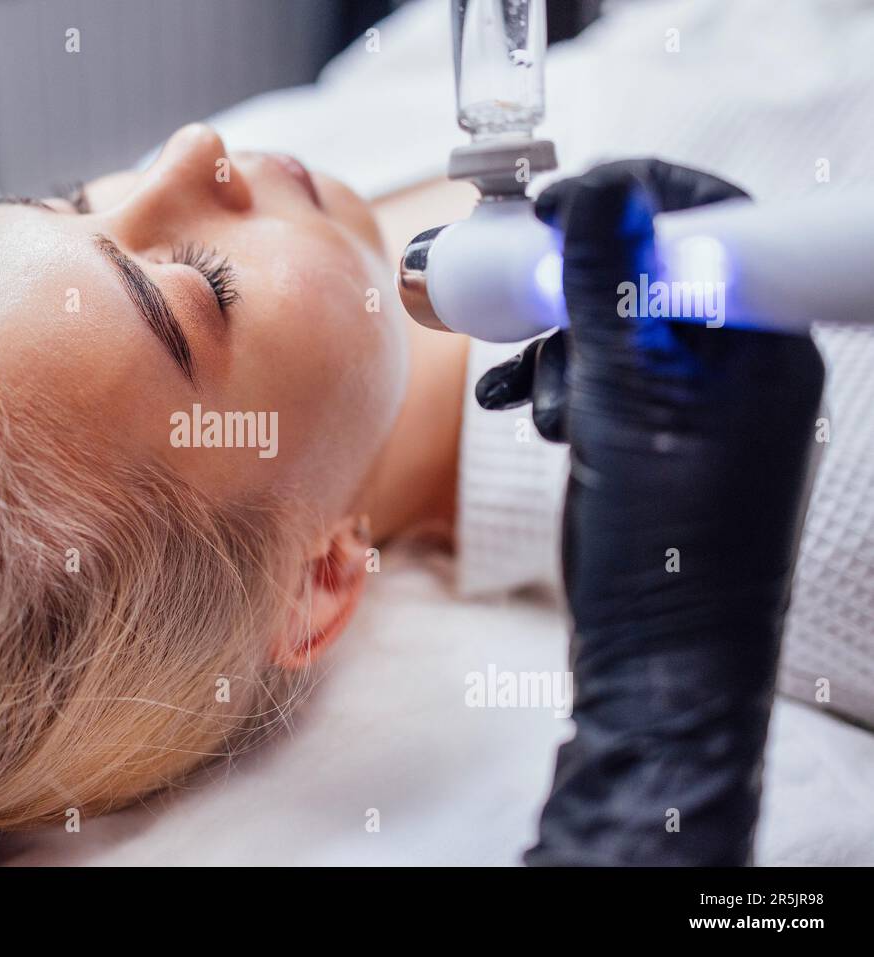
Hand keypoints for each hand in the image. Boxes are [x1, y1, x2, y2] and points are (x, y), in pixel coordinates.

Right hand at [495, 160, 825, 864]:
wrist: (657, 654)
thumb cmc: (660, 538)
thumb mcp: (622, 398)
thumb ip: (608, 289)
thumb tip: (601, 190)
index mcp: (762, 342)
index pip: (713, 221)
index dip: (631, 195)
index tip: (550, 204)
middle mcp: (741, 363)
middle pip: (653, 271)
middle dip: (574, 283)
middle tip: (513, 283)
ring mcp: (701, 403)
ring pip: (618, 327)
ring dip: (557, 344)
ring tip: (521, 391)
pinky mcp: (660, 435)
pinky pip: (607, 378)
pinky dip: (557, 383)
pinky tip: (515, 405)